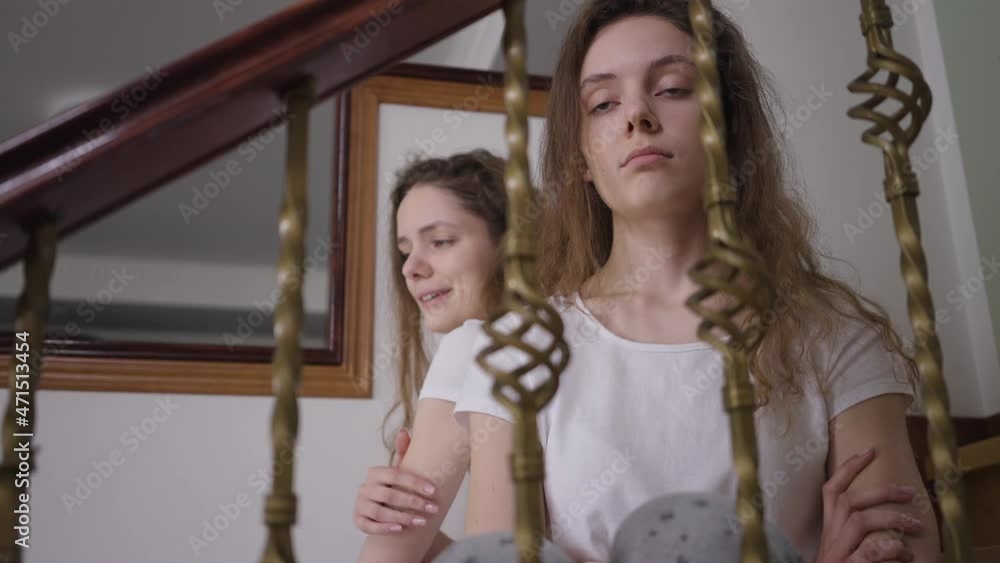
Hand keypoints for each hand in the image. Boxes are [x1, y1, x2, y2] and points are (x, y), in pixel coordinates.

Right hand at [353, 428, 439, 533]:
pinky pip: (369, 526)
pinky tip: (401, 529)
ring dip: (403, 517)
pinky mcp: (358, 520)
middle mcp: (364, 488)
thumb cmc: (393, 487)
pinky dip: (384, 528)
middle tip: (433, 509)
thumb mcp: (398, 471)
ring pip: (380, 512)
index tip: (433, 491)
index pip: (395, 475)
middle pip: (389, 495)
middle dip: (413, 502)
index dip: (414, 483)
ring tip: (422, 521)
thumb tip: (404, 430)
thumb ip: (402, 452)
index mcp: (375, 472)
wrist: (380, 510)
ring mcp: (360, 505)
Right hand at [817, 448, 924, 562]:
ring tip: (917, 526)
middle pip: (849, 502)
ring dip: (891, 519)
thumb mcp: (841, 551)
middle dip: (881, 491)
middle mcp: (830, 538)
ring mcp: (837, 555)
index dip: (849, 468)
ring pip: (860, 522)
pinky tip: (907, 556)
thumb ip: (853, 534)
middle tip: (911, 492)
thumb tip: (886, 514)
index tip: (870, 450)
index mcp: (829, 530)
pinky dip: (892, 550)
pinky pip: (871, 554)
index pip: (831, 491)